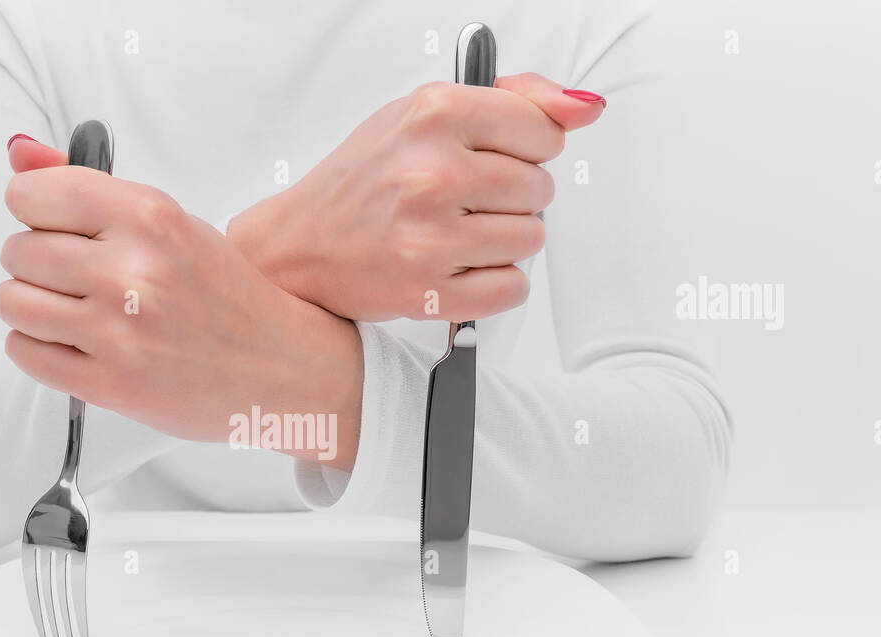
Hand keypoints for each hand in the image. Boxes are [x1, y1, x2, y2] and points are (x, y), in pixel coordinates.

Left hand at [0, 155, 363, 469]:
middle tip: (75, 277)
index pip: (31, 193)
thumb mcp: (172, 225)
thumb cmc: (232, 298)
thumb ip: (90, 189)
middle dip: (36, 263)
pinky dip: (38, 347)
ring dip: (31, 306)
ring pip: (11, 301)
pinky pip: (24, 351)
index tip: (53, 225)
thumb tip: (19, 151)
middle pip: (17, 250)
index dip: (35, 210)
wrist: (286, 370)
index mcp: (150, 217)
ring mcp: (118, 330)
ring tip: (72, 312)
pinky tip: (74, 343)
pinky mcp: (109, 383)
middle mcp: (132, 270)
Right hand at [227, 74, 606, 321]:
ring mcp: (431, 237)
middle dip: (513, 197)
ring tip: (459, 235)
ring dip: (504, 241)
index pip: (543, 130)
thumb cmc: (361, 183)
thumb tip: (583, 108)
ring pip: (531, 238)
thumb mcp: (423, 114)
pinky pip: (511, 288)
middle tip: (465, 201)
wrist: (298, 247)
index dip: (526, 147)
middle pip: (540, 187)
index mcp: (434, 114)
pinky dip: (495, 284)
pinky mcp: (429, 292)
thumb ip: (511, 100)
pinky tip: (460, 268)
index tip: (495, 156)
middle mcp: (433, 173)